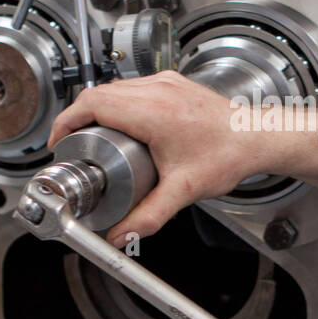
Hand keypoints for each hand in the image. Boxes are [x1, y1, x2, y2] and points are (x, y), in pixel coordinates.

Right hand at [48, 71, 261, 245]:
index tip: (60, 141)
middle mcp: (158, 91)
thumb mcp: (182, 191)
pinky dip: (120, 103)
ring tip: (95, 137)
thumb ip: (148, 217)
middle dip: (79, 119)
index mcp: (153, 111)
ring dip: (99, 109)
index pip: (92, 104)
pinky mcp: (174, 83)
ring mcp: (166, 83)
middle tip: (75, 145)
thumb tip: (121, 235)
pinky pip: (134, 87)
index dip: (67, 122)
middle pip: (99, 94)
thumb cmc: (228, 155)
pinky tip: (122, 124)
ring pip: (116, 88)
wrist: (257, 137)